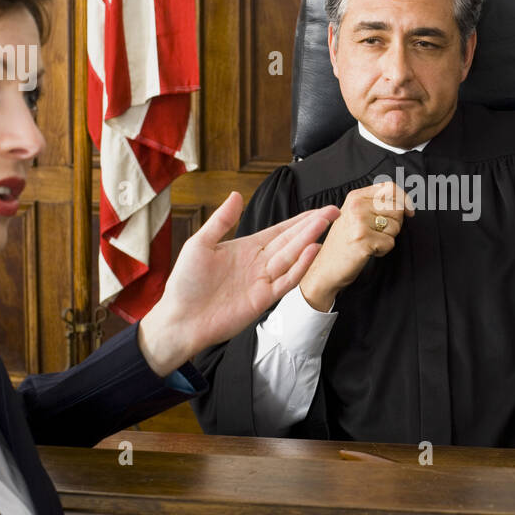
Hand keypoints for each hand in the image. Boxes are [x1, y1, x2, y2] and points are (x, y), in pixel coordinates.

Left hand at [137, 192, 339, 375]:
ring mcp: (262, 281)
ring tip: (325, 223)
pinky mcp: (263, 299)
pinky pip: (286, 280)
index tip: (318, 210)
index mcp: (245, 248)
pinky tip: (312, 250)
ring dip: (308, 240)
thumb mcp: (200, 244)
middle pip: (291, 241)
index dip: (299, 220)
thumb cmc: (185, 283)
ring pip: (291, 257)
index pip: (279, 230)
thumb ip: (221, 220)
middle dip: (311, 225)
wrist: (180, 320)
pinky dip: (300, 266)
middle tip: (333, 211)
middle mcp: (258, 263)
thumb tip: (236, 195)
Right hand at [298, 181, 413, 311]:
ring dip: (388, 238)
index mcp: (355, 197)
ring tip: (370, 242)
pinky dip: (383, 250)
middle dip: (395, 224)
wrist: (325, 267)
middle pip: (398, 209)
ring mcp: (359, 223)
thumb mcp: (354, 215)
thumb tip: (405, 202)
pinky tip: (368, 251)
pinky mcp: (363, 240)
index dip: (405, 199)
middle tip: (378, 233)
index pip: (390, 188)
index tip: (409, 212)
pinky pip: (390, 243)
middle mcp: (356, 206)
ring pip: (396, 227)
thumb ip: (374, 204)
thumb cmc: (344, 242)